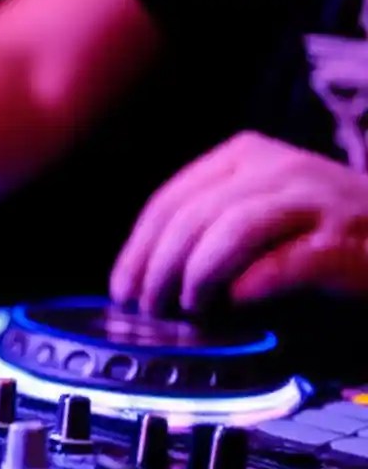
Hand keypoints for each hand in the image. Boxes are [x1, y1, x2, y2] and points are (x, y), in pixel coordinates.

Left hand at [110, 131, 367, 314]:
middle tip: (152, 311)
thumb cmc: (317, 248)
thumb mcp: (250, 228)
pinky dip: (250, 287)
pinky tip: (236, 305)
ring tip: (190, 310)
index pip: (169, 201)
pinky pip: (284, 263)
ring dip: (198, 276)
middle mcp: (284, 168)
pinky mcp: (348, 244)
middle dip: (160, 270)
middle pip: (193, 217)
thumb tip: (136, 281)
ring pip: (233, 230)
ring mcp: (320, 201)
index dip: (137, 252)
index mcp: (248, 157)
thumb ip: (200, 240)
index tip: (123, 291)